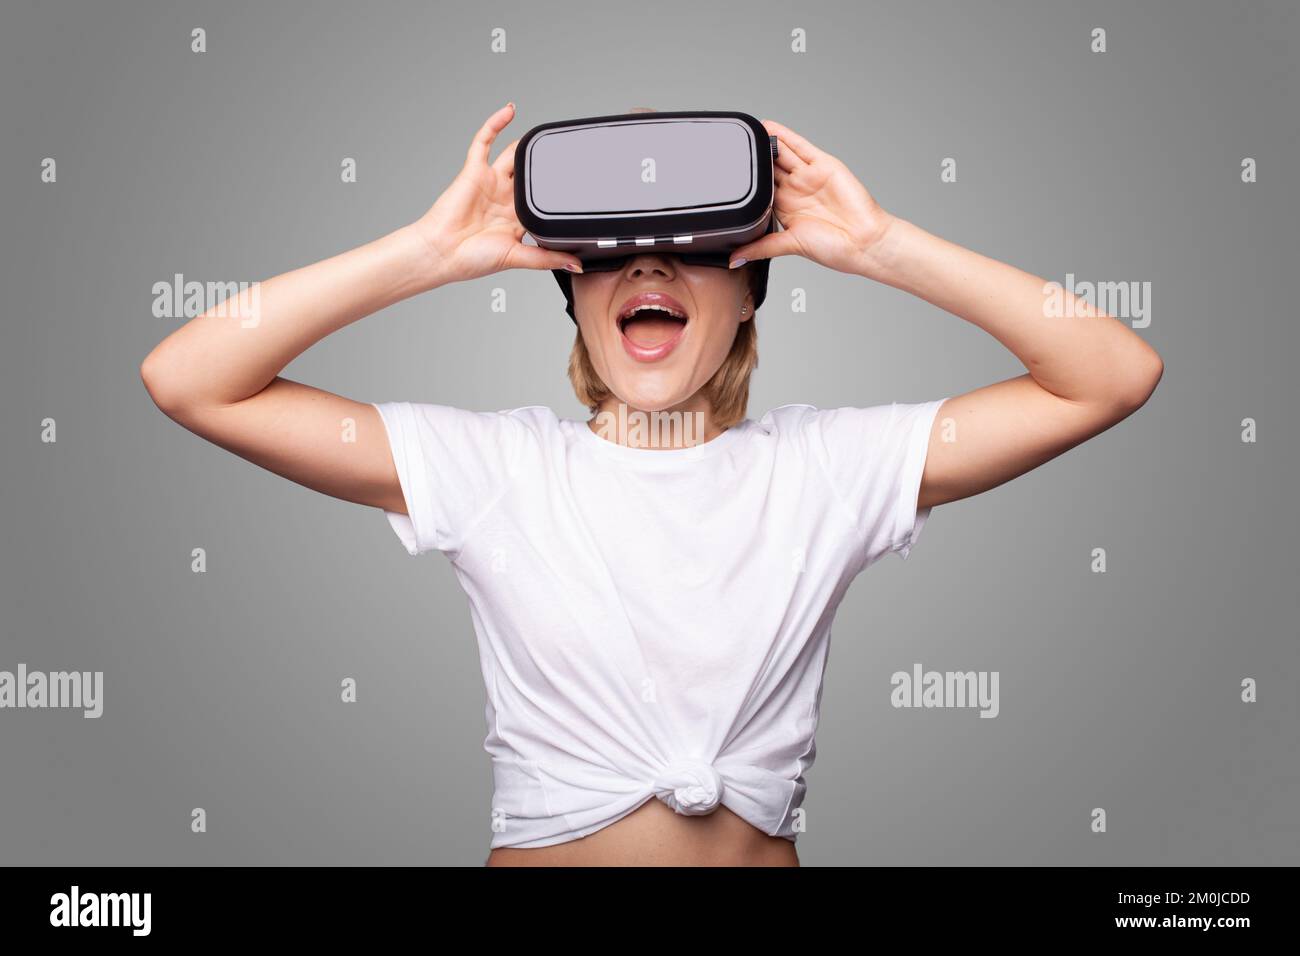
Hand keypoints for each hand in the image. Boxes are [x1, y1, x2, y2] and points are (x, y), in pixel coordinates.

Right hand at [408, 103, 582, 283]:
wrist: (442, 252)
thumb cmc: (472, 258)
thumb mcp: (518, 258)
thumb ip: (547, 258)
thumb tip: (576, 264)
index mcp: (518, 218)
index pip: (544, 199)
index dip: (558, 190)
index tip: (580, 182)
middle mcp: (506, 197)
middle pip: (531, 174)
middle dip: (546, 165)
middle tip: (568, 153)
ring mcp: (490, 182)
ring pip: (513, 155)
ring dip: (526, 144)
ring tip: (545, 134)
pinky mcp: (474, 170)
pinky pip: (484, 141)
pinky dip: (495, 124)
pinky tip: (509, 111)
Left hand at [728, 119, 897, 278]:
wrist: (864, 241)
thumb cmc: (833, 248)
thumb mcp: (788, 246)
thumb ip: (760, 247)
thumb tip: (735, 259)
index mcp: (785, 209)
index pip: (758, 189)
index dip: (743, 180)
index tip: (722, 172)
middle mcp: (795, 190)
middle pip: (768, 168)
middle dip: (752, 158)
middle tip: (730, 146)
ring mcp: (808, 176)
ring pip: (781, 153)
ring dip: (765, 142)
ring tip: (746, 130)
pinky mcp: (822, 165)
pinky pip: (800, 146)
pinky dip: (785, 135)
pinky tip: (768, 126)